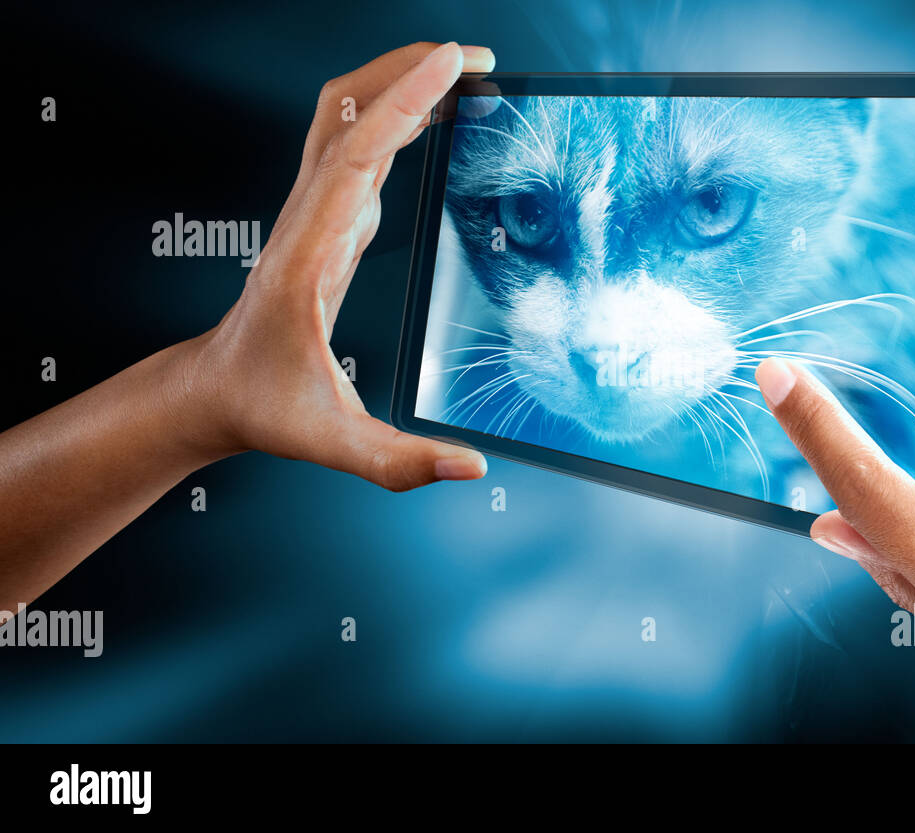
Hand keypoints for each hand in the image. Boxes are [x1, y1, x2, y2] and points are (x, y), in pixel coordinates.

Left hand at [181, 42, 494, 488]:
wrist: (216, 389)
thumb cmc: (264, 405)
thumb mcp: (332, 442)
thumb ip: (399, 463)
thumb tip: (471, 469)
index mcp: (310, 255)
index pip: (357, 157)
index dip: (405, 103)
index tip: (453, 66)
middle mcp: (308, 219)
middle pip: (347, 114)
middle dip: (408, 71)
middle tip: (476, 59)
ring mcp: (314, 212)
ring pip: (345, 119)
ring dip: (395, 82)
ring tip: (460, 71)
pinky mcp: (327, 218)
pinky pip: (356, 146)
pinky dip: (393, 115)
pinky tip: (430, 118)